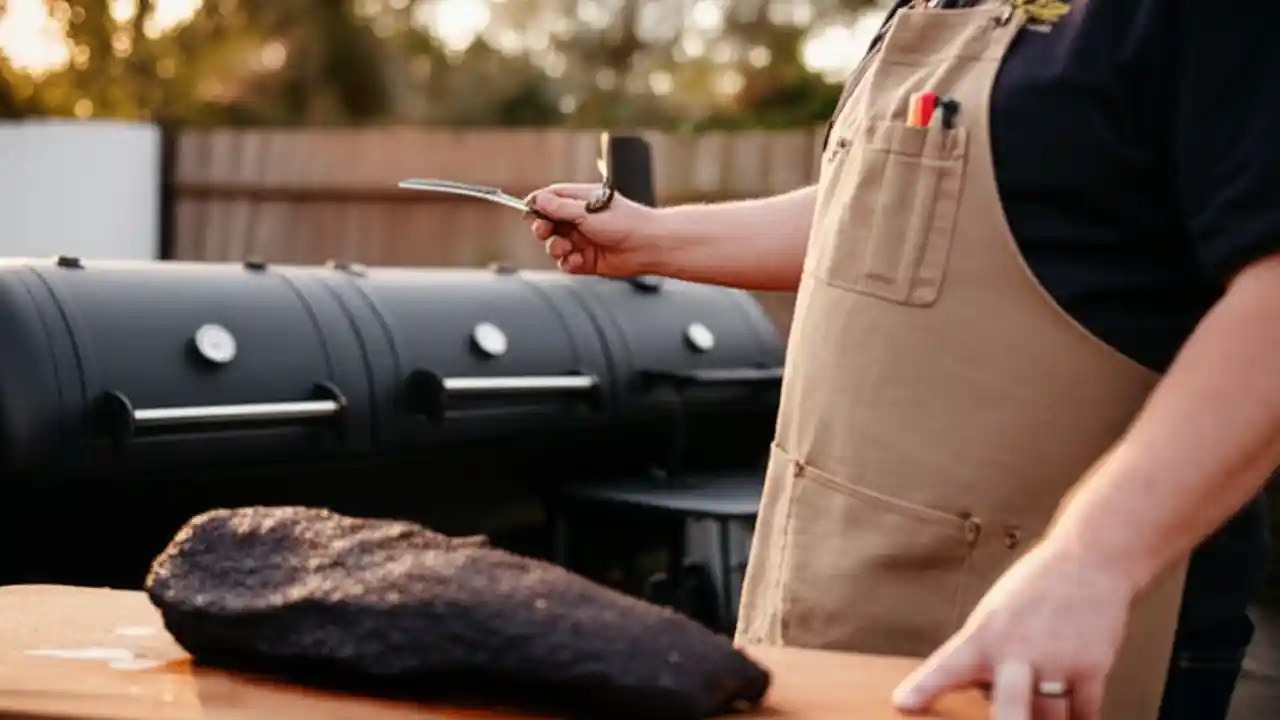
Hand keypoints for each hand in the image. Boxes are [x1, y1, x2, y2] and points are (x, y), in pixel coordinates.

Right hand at [525, 184, 656, 276]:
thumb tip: (537, 199)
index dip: (537, 205)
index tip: (529, 210)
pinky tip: (578, 259)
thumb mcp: (586, 211)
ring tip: (566, 247)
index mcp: (581, 201)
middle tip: (544, 231)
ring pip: (554, 245)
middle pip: (548, 223)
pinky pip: (567, 263)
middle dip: (542, 228)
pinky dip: (569, 262)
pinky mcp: (587, 260)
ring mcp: (583, 241)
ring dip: (555, 247)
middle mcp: (580, 220)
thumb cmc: (624, 222)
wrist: (647, 246)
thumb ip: (560, 207)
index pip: (551, 199)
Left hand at [892, 543, 1137, 719]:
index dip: (924, 688)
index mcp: (984, 634)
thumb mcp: (993, 615)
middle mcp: (1017, 649)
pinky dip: (1078, 719)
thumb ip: (983, 657)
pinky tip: (1072, 716)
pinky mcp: (1092, 665)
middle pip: (1010, 708)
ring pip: (1050, 719)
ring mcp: (1057, 659)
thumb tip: (980, 697)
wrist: (1086, 560)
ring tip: (1037, 714)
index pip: (947, 666)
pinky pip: (1085, 713)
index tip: (904, 704)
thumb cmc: (1033, 590)